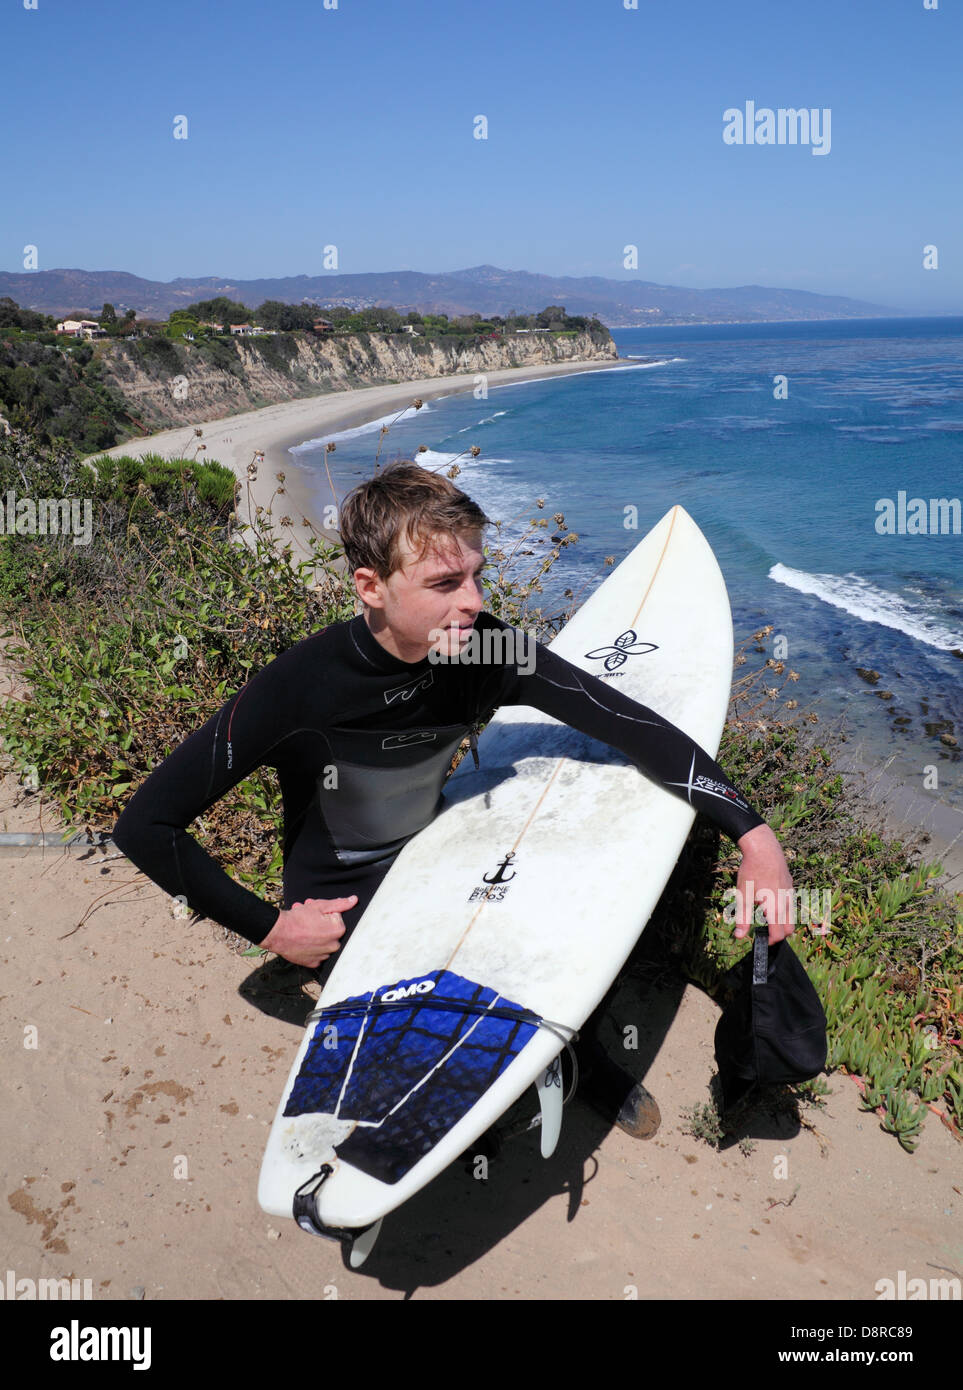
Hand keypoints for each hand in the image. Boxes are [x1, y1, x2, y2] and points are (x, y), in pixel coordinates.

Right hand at [259, 895, 357, 967]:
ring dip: (316, 935)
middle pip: (330, 931)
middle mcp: (334, 945)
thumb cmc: (298, 918)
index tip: (315, 913)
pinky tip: (302, 940)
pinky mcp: (313, 963)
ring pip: (323, 943)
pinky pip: (316, 954)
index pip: (337, 919)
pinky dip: (311, 948)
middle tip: (307, 918)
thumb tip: (354, 900)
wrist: (278, 933)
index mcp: (338, 930)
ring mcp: (324, 956)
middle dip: (320, 924)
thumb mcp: (320, 905)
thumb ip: (340, 904)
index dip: (325, 914)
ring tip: (302, 928)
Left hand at [734, 823, 793, 944]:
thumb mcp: (743, 896)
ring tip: (766, 917)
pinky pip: (791, 904)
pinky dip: (784, 910)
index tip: (761, 941)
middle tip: (765, 932)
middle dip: (779, 934)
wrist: (764, 849)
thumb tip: (740, 937)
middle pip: (790, 929)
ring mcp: (790, 894)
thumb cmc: (751, 872)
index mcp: (775, 909)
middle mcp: (786, 903)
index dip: (770, 941)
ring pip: (792, 917)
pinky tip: (770, 900)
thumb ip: (742, 918)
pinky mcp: (790, 886)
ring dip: (783, 922)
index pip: (779, 935)